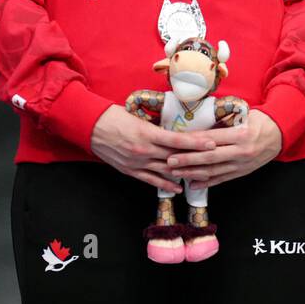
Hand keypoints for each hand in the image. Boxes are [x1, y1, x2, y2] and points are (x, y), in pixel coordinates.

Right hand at [90, 104, 213, 192]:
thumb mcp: (139, 116)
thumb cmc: (115, 116)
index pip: (177, 140)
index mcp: (147, 134)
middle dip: (195, 159)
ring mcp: (137, 162)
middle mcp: (144, 150)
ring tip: (202, 175)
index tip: (212, 143)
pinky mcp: (130, 170)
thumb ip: (157, 125)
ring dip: (184, 173)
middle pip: (175, 157)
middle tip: (213, 161)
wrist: (91, 126)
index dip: (196, 143)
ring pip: (165, 170)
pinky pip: (150, 180)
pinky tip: (178, 188)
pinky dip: (165, 184)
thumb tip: (175, 128)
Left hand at [163, 109, 283, 187]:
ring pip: (213, 171)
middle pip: (209, 158)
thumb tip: (200, 125)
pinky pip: (222, 179)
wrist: (281, 134)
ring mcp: (241, 164)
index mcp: (241, 134)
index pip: (211, 139)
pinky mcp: (242, 172)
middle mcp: (241, 151)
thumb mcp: (244, 115)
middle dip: (187, 160)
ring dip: (193, 173)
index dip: (191, 141)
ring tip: (176, 173)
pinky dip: (207, 183)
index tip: (175, 142)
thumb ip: (224, 122)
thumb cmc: (261, 121)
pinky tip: (193, 184)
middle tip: (169, 161)